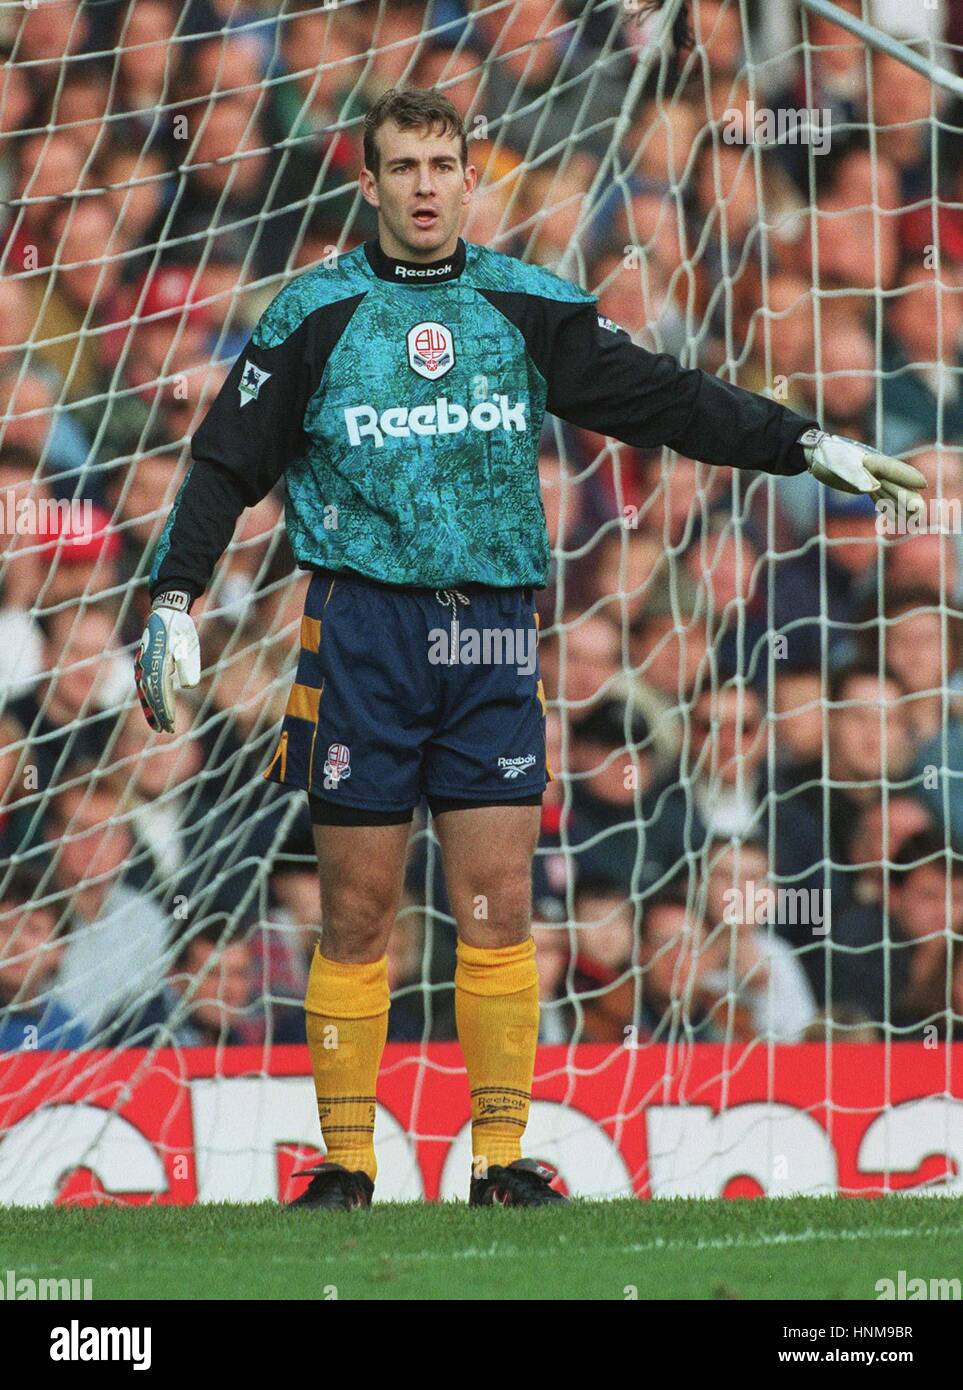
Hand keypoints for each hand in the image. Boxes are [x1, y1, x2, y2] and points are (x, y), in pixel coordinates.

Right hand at [134, 592, 200, 732]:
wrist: (167, 610)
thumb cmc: (179, 627)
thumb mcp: (188, 642)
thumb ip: (188, 663)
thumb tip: (188, 687)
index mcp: (158, 661)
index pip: (161, 691)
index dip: (165, 709)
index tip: (171, 723)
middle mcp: (146, 665)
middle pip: (151, 695)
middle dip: (159, 714)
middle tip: (167, 730)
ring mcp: (143, 664)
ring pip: (145, 692)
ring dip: (151, 709)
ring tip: (158, 726)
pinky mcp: (145, 664)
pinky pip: (145, 685)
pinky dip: (148, 699)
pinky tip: (153, 709)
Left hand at [800, 429, 927, 517]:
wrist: (816, 454)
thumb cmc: (828, 458)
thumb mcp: (839, 467)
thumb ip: (857, 476)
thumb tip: (876, 487)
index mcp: (872, 461)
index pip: (894, 469)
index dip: (908, 477)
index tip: (923, 483)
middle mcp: (875, 469)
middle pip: (896, 484)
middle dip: (908, 497)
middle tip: (919, 512)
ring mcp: (871, 477)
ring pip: (890, 491)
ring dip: (901, 505)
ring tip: (913, 519)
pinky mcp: (863, 484)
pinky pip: (880, 496)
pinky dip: (888, 506)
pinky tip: (895, 517)